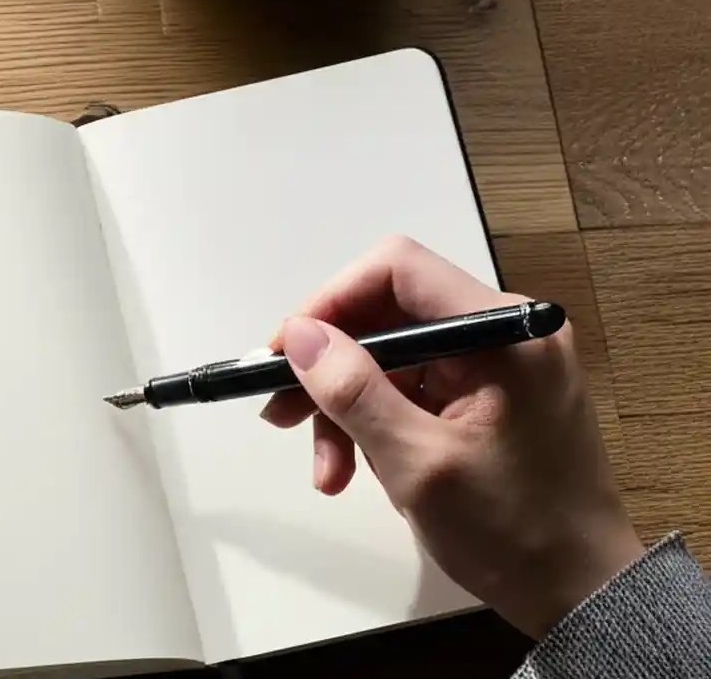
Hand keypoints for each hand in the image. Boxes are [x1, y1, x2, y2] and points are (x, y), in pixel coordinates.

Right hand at [259, 236, 642, 637]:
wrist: (580, 590)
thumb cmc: (512, 531)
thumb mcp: (419, 465)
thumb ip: (355, 393)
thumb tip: (298, 335)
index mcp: (503, 331)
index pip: (398, 270)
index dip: (331, 301)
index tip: (286, 353)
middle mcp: (504, 330)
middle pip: (389, 314)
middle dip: (331, 366)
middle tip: (280, 414)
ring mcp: (499, 362)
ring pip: (392, 357)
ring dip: (347, 407)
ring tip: (326, 472)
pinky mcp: (490, 393)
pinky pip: (413, 387)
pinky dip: (376, 423)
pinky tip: (357, 470)